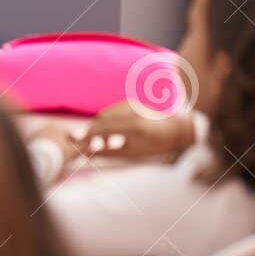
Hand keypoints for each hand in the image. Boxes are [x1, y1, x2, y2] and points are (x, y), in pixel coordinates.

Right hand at [75, 101, 195, 162]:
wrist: (176, 129)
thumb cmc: (157, 145)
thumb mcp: (135, 153)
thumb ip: (111, 152)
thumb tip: (91, 152)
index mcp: (134, 126)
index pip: (103, 128)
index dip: (88, 135)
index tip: (78, 142)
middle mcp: (131, 112)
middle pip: (101, 119)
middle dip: (90, 130)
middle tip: (83, 142)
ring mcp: (131, 105)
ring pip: (105, 114)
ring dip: (97, 126)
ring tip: (97, 140)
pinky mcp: (130, 103)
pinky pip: (112, 111)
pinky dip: (105, 121)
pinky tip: (107, 133)